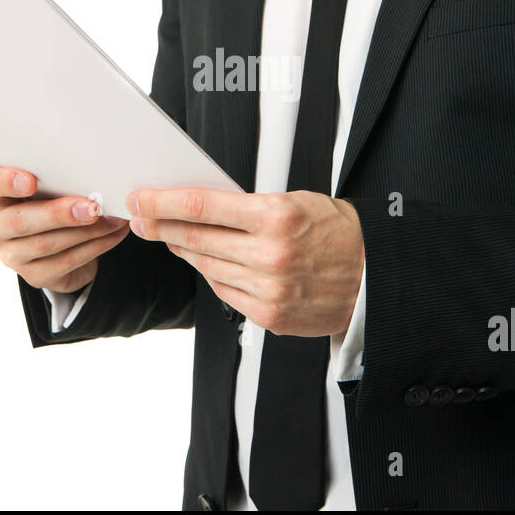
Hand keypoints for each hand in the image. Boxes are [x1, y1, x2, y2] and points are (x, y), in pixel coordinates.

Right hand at [0, 164, 129, 292]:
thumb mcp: (45, 182)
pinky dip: (94, 247)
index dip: (6, 182)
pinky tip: (113, 234)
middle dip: (57, 214)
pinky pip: (65, 262)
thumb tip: (90, 169)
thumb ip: (54, 175)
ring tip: (113, 219)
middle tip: (91, 207)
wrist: (57, 237)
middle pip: (18, 222)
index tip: (31, 181)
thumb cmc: (48, 196)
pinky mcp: (34, 275)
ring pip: (46, 244)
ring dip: (85, 232)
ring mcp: (10, 255)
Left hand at [126, 188, 364, 336]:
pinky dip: (214, 275)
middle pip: (195, 239)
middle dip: (161, 227)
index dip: (163, 203)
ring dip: (186, 251)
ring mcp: (268, 289)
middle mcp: (270, 255)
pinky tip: (214, 263)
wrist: (374, 276)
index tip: (140, 200)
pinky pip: (224, 292)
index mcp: (276, 217)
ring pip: (206, 266)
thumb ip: (248, 207)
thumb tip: (200, 208)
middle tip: (142, 219)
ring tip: (178, 238)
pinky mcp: (269, 314)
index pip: (202, 206)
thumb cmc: (338, 233)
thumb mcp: (296, 202)